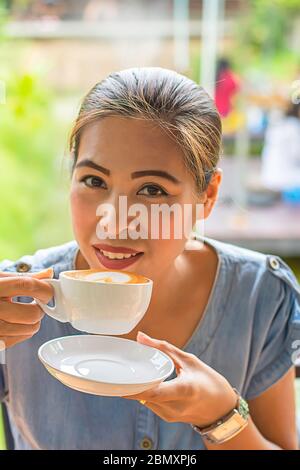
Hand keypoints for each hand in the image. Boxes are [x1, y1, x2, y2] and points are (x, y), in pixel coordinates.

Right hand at [0, 268, 53, 348]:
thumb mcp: (0, 279)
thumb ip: (25, 278)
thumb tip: (49, 273)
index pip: (26, 285)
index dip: (43, 288)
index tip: (49, 290)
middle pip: (31, 313)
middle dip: (40, 308)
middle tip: (37, 303)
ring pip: (29, 329)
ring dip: (34, 321)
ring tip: (25, 312)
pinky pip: (19, 339)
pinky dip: (23, 331)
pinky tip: (17, 323)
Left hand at [122, 331, 236, 427]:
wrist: (222, 409)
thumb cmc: (208, 381)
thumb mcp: (189, 360)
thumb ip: (163, 348)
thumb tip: (141, 337)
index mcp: (185, 390)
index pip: (155, 392)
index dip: (136, 386)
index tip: (122, 377)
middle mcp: (176, 406)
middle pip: (145, 396)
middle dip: (131, 384)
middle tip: (118, 370)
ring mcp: (171, 415)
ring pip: (145, 401)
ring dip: (137, 388)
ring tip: (129, 373)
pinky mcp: (167, 418)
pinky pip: (150, 403)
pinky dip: (145, 393)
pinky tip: (143, 383)